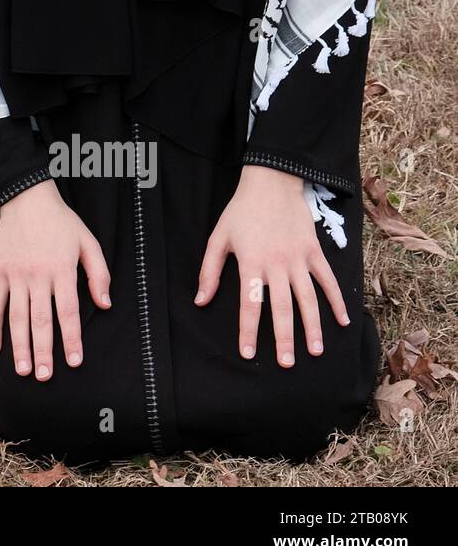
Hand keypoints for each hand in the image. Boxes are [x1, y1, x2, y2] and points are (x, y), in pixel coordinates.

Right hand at [0, 180, 111, 379]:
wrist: (26, 198)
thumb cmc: (61, 222)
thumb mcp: (88, 242)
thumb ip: (99, 274)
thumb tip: (105, 305)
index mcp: (62, 270)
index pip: (68, 311)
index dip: (72, 338)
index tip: (74, 361)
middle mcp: (38, 275)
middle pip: (40, 320)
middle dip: (42, 351)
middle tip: (43, 376)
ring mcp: (16, 274)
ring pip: (17, 316)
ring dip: (19, 345)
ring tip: (22, 370)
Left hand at [196, 165, 350, 365]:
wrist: (271, 183)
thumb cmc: (241, 212)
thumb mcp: (218, 238)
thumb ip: (209, 271)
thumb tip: (201, 300)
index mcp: (251, 262)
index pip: (249, 304)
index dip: (248, 330)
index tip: (248, 353)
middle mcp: (277, 264)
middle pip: (282, 308)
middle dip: (284, 338)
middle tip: (287, 363)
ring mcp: (299, 258)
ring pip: (308, 299)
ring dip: (313, 327)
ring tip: (315, 351)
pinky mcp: (315, 252)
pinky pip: (328, 280)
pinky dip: (338, 301)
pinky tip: (344, 321)